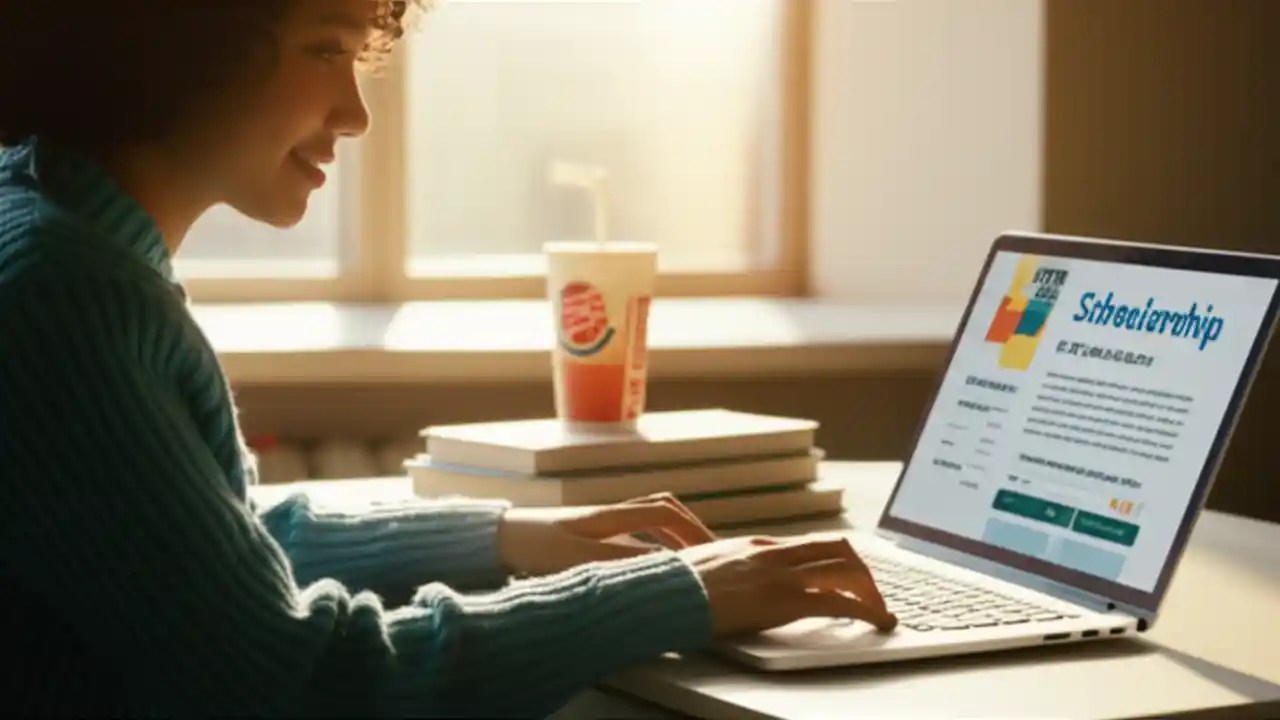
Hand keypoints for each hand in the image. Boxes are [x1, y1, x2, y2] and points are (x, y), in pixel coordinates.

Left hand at [497, 493, 717, 577]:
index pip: (663, 512)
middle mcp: (606, 515)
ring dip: (670, 534)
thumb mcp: (578, 558)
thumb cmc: (531, 548)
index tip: (712, 552)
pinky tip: (648, 565)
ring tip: (688, 560)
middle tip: (710, 554)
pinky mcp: (582, 536)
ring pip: (644, 520)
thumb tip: (667, 563)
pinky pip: (628, 533)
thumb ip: (623, 560)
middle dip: (688, 528)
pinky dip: (648, 545)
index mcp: (608, 517)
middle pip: (660, 509)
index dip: (692, 530)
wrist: (492, 540)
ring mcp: (594, 524)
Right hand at [679, 533, 896, 636]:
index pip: (813, 544)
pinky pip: (838, 603)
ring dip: (870, 591)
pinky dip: (865, 612)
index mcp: (759, 545)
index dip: (838, 560)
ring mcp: (781, 575)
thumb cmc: (678, 585)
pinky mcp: (783, 600)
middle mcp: (775, 553)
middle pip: (837, 548)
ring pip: (845, 570)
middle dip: (862, 571)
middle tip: (872, 594)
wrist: (666, 593)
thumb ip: (730, 567)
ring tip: (881, 612)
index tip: (850, 576)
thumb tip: (732, 576)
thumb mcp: (709, 566)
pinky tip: (876, 622)